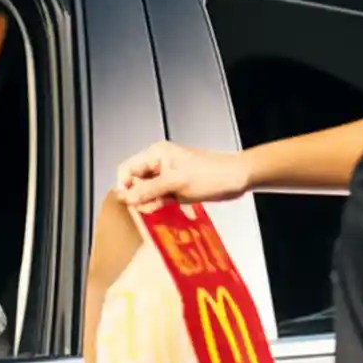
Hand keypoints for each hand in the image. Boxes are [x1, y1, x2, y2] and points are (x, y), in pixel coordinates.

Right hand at [115, 142, 249, 209]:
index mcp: (155, 155)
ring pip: (147, 192)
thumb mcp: (176, 182)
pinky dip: (161, 204)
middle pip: (135, 182)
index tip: (130, 203)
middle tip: (151, 207)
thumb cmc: (210, 175)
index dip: (125, 186)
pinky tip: (170, 207)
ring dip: (151, 202)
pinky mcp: (175, 187)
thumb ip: (148, 190)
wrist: (238, 178)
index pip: (127, 170)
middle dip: (139, 196)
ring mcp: (167, 176)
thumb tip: (124, 198)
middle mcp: (158, 163)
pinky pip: (159, 197)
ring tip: (165, 206)